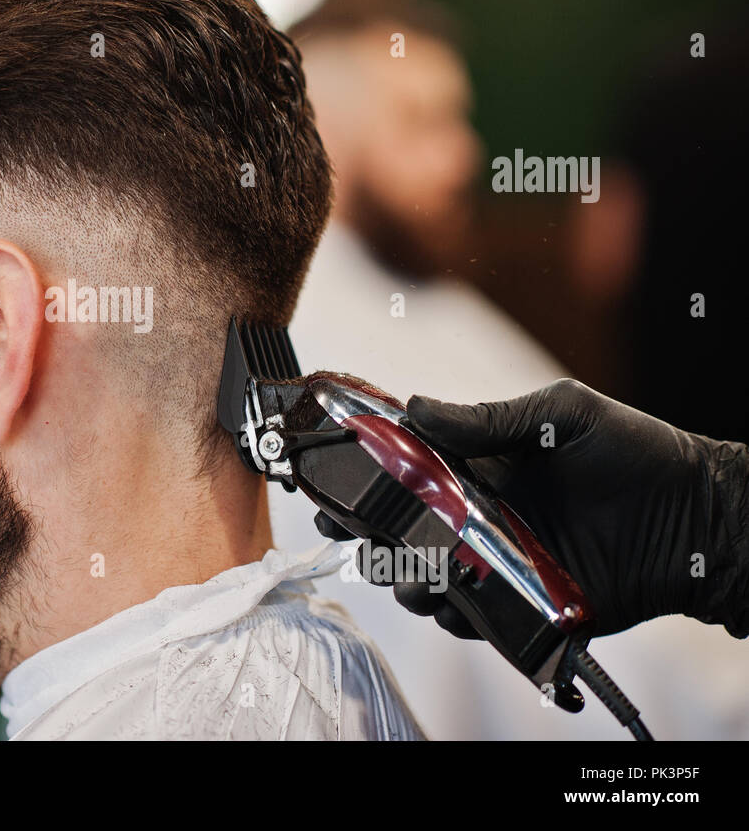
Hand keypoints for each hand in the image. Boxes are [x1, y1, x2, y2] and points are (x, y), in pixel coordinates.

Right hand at [317, 378, 748, 638]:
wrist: (698, 517)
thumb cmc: (633, 452)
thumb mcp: (561, 415)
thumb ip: (487, 418)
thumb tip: (414, 407)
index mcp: (476, 465)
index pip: (402, 467)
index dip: (359, 471)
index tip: (325, 473)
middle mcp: (475, 514)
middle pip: (396, 526)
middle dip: (361, 528)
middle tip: (347, 524)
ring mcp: (494, 560)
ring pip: (421, 576)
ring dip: (402, 575)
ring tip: (412, 570)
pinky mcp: (520, 603)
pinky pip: (469, 616)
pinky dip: (452, 612)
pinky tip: (457, 600)